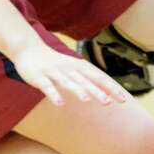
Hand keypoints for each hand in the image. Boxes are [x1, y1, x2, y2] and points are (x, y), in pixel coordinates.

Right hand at [12, 41, 128, 106]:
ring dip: (77, 90)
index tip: (123, 99)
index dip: (111, 88)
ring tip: (87, 100)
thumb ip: (88, 80)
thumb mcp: (73, 69)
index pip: (99, 77)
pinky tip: (59, 104)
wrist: (29, 49)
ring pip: (68, 82)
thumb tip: (106, 92)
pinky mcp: (40, 77)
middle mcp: (69, 68)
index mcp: (79, 67)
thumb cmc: (55, 63)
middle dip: (97, 91)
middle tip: (109, 103)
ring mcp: (54, 72)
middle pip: (86, 80)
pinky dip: (54, 94)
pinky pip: (47, 87)